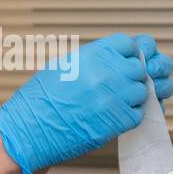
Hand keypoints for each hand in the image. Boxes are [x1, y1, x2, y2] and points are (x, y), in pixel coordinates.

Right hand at [0, 32, 172, 173]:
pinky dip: (129, 117)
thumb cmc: (40, 99)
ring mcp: (114, 97)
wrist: (30, 129)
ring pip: (142, 92)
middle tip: (120, 87)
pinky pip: (138, 114)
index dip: (128, 54)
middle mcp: (107, 72)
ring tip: (115, 104)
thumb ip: (92, 60)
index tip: (124, 63)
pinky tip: (114, 118)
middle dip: (132, 77)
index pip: (128, 45)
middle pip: (138, 69)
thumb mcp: (64, 65)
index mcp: (94, 54)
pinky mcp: (117, 121)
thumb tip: (112, 59)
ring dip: (132, 98)